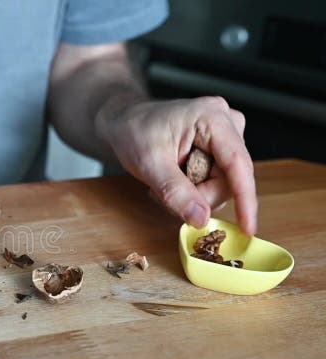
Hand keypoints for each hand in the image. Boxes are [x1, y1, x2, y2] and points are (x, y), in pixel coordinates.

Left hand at [96, 96, 256, 234]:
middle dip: (199, 195)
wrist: (125, 122)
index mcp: (212, 117)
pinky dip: (195, 188)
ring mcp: (226, 133)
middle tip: (165, 194)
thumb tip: (202, 219)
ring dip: (195, 193)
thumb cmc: (134, 132)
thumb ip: (175, 192)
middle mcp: (227, 122)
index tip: (248, 228)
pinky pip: (217, 179)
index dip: (245, 198)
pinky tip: (175, 179)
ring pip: (223, 183)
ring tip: (165, 182)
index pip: (238, 163)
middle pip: (230, 179)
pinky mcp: (221, 146)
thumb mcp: (149, 164)